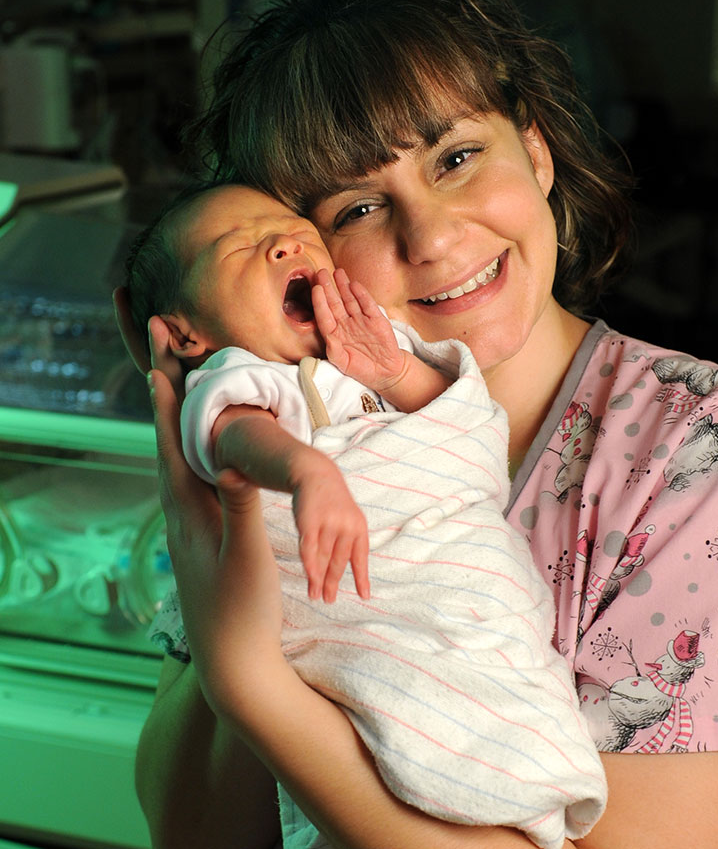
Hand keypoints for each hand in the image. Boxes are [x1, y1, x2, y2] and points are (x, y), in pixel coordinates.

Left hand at [146, 320, 285, 714]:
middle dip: (165, 406)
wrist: (232, 663)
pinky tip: (201, 460)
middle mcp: (180, 517)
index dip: (166, 406)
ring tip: (177, 400)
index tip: (158, 365)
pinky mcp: (200, 541)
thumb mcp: (247, 558)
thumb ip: (240, 508)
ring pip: (176, 466)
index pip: (171, 449)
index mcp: (188, 515)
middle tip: (162, 367)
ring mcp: (187, 530)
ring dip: (175, 428)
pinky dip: (192, 457)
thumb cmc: (241, 611)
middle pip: (167, 448)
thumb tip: (233, 460)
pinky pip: (190, 483)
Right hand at [291, 453, 369, 602]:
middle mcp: (346, 525)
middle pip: (339, 561)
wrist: (316, 474)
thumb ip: (345, 543)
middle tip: (328, 600)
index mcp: (358, 527)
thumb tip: (337, 572)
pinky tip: (310, 577)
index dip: (362, 577)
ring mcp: (328, 522)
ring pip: (322, 557)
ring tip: (315, 594)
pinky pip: (309, 547)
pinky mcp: (310, 520)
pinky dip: (309, 564)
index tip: (364, 596)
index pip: (360, 557)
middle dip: (333, 582)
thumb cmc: (332, 503)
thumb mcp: (346, 519)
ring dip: (318, 578)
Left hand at [311, 268, 407, 391]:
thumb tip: (329, 338)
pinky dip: (361, 294)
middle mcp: (346, 324)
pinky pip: (367, 304)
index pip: (324, 314)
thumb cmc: (362, 369)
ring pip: (350, 299)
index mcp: (335, 334)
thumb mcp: (345, 364)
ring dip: (343, 285)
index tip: (315, 288)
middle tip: (321, 272)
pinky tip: (354, 284)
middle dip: (328, 287)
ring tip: (338, 272)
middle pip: (334, 302)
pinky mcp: (376, 318)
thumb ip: (335, 352)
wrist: (386, 371)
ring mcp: (361, 320)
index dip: (319, 301)